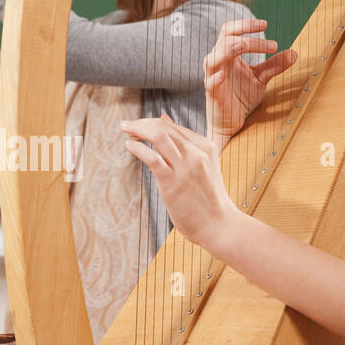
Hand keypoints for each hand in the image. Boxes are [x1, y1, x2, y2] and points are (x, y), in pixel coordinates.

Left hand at [119, 114, 239, 251]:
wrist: (219, 224)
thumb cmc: (207, 198)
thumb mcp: (202, 164)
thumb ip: (185, 143)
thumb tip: (164, 119)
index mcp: (205, 147)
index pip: (173, 127)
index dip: (152, 122)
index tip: (138, 125)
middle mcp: (196, 153)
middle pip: (164, 127)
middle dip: (142, 123)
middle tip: (126, 125)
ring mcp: (185, 167)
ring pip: (159, 136)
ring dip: (138, 130)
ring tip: (126, 130)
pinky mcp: (173, 182)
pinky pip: (152, 158)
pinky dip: (138, 148)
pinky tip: (129, 146)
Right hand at [204, 18, 296, 149]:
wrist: (231, 123)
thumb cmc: (241, 97)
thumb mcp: (260, 79)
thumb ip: (274, 65)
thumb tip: (294, 53)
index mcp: (227, 55)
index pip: (231, 31)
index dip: (245, 24)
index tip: (265, 25)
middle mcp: (218, 63)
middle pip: (225, 39)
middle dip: (247, 37)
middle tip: (271, 45)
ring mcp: (213, 77)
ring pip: (214, 57)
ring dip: (231, 49)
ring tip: (248, 47)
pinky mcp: (212, 94)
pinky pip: (210, 82)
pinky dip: (216, 77)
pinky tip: (223, 75)